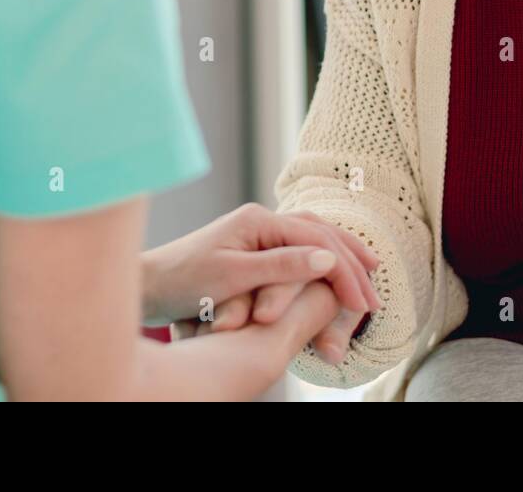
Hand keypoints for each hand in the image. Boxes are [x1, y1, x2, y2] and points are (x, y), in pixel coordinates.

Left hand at [175, 211, 373, 366]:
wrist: (147, 285)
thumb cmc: (182, 282)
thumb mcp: (233, 277)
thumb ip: (282, 266)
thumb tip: (328, 258)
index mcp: (260, 221)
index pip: (316, 240)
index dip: (344, 271)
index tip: (363, 302)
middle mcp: (262, 220)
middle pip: (320, 233)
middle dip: (351, 263)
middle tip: (374, 296)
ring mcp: (257, 232)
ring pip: (312, 237)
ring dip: (342, 256)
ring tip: (368, 274)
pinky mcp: (252, 248)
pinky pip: (298, 249)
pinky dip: (321, 259)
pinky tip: (332, 271)